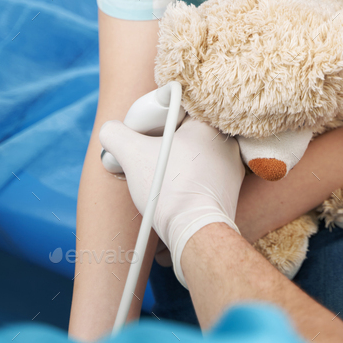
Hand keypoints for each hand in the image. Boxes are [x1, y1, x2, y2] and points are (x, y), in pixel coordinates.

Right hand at [99, 115, 244, 286]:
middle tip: (152, 157)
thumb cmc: (170, 188)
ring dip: (181, 164)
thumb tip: (109, 131)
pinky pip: (207, 178)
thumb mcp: (132, 154)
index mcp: (209, 125)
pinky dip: (192, 182)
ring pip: (198, 158)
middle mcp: (226, 143)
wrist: (196, 231)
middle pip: (189, 135)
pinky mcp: (232, 191)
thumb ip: (115, 134)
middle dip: (169, 144)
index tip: (148, 134)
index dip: (160, 121)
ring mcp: (232, 168)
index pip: (181, 112)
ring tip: (163, 177)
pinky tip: (176, 192)